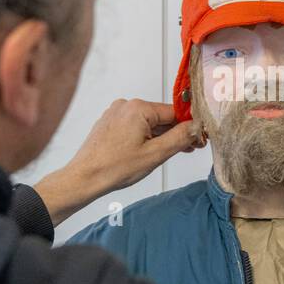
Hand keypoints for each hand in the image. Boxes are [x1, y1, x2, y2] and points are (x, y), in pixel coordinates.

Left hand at [34, 99, 203, 224]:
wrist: (84, 178)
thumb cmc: (113, 168)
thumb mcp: (155, 154)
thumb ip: (180, 138)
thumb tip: (196, 127)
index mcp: (138, 108)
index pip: (175, 113)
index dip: (189, 127)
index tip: (199, 139)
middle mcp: (126, 105)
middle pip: (162, 117)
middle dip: (175, 133)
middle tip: (189, 149)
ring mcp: (116, 113)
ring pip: (149, 123)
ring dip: (161, 136)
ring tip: (169, 153)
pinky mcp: (110, 123)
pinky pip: (135, 126)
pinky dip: (146, 137)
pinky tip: (150, 151)